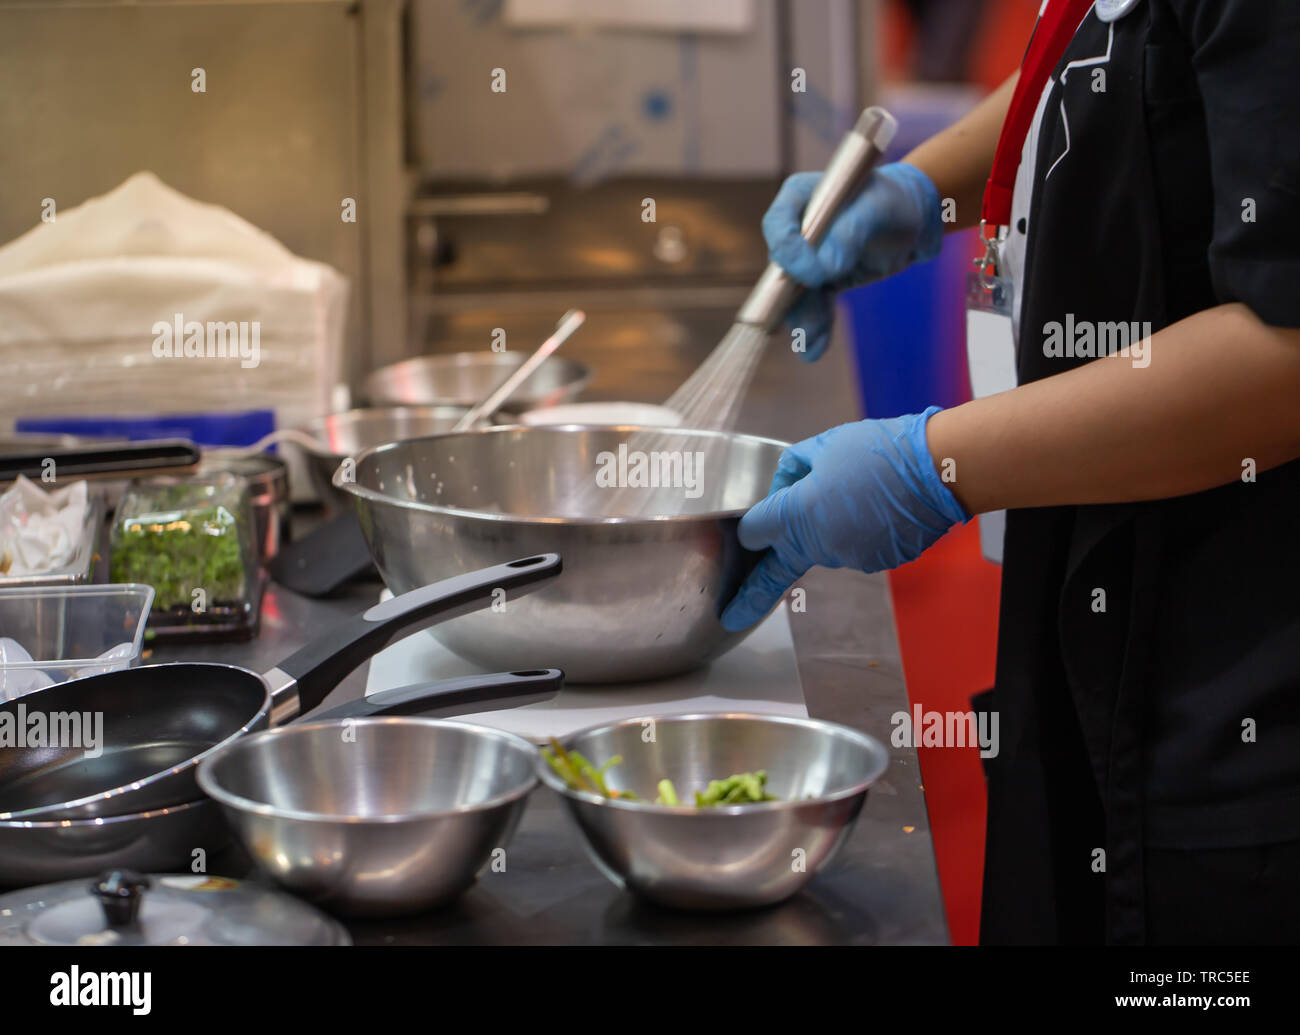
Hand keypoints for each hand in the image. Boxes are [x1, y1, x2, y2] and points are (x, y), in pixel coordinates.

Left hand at [720, 408, 967, 630]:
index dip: (747, 531)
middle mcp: (819, 545)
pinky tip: (879, 506)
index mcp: (797, 515)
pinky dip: (859, 531)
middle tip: (731, 616)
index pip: (754, 533)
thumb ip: (793, 470)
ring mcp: (849, 558)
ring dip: (828, 530)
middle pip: (780, 564)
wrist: (937, 471)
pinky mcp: (875, 562)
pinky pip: (854, 548)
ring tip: (859, 492)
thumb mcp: (824, 446)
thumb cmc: (880, 452)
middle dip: (755, 594)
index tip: (744, 536)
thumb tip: (782, 488)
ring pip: (823, 548)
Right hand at [763, 162, 944, 360]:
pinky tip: (814, 349)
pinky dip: (816, 327)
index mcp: (800, 198)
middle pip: (780, 267)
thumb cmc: (895, 200)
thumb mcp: (879, 207)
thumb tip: (826, 267)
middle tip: (802, 325)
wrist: (915, 220)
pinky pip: (814, 306)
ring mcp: (807, 258)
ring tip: (812, 344)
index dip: (789, 253)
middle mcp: (797, 229)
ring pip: (795, 295)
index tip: (814, 275)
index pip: (779, 227)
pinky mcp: (822, 281)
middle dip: (789, 299)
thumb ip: (851, 231)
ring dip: (803, 320)